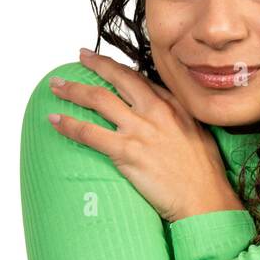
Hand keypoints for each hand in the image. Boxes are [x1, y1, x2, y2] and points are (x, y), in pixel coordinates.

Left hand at [47, 50, 243, 221]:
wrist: (206, 201)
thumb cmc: (205, 176)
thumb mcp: (198, 135)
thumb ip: (178, 120)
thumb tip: (163, 119)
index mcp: (174, 106)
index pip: (139, 79)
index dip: (118, 67)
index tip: (104, 61)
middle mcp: (156, 112)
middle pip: (117, 79)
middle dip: (94, 65)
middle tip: (78, 58)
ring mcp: (140, 130)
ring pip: (98, 100)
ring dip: (73, 90)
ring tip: (56, 86)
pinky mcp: (127, 152)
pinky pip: (90, 133)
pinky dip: (69, 125)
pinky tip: (54, 120)